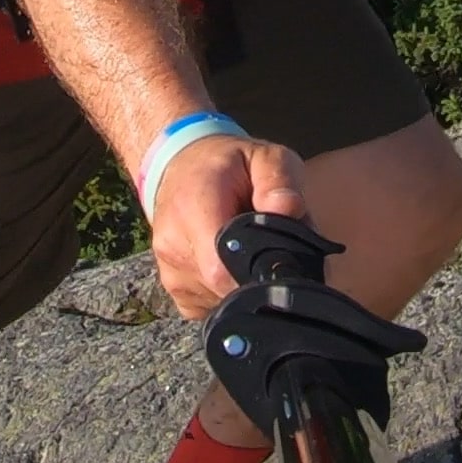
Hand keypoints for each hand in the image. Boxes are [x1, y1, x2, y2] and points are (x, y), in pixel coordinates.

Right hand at [149, 135, 308, 316]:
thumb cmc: (228, 165)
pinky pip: (211, 307)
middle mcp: (174, 246)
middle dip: (258, 278)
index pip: (221, 268)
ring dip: (243, 285)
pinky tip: (233, 266)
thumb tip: (290, 209)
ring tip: (249, 252)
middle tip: (272, 251)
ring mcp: (171, 273)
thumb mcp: (264, 155)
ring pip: (221, 301)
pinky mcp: (175, 291)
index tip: (281, 264)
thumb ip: (280, 179)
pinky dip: (228, 293)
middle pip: (226, 288)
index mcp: (194, 209)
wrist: (181, 167)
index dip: (258, 275)